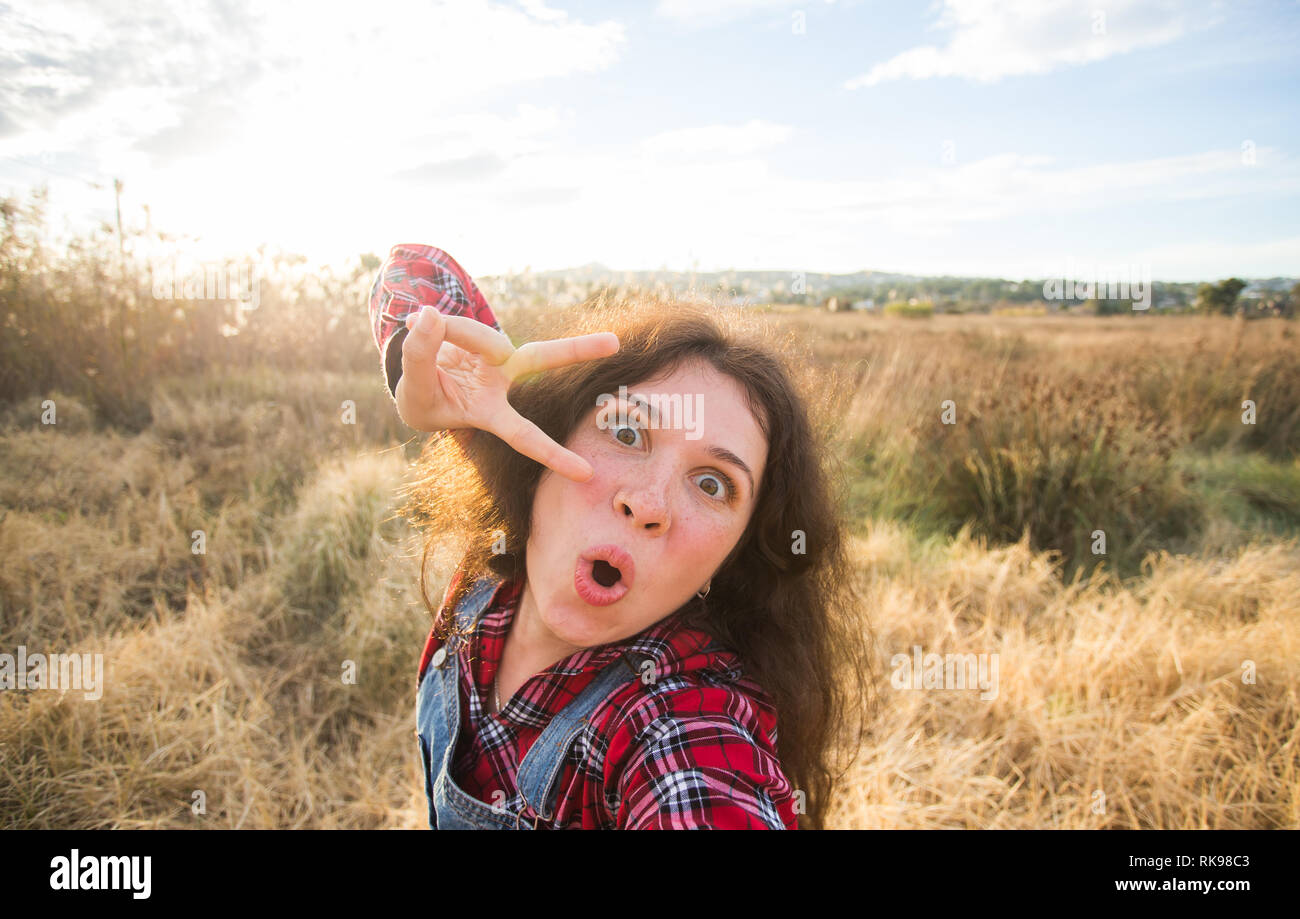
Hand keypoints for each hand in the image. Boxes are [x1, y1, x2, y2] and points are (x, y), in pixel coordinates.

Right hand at [395, 305, 618, 481]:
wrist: (411, 378)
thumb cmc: (420, 397)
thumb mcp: (414, 389)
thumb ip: (419, 354)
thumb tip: (429, 315)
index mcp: (489, 413)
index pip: (523, 435)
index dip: (553, 455)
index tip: (586, 474)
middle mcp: (501, 380)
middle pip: (538, 358)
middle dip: (576, 349)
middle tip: (615, 342)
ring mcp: (493, 352)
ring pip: (480, 334)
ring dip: (452, 333)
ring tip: (421, 332)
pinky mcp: (478, 330)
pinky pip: (457, 324)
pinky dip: (436, 326)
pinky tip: (421, 325)